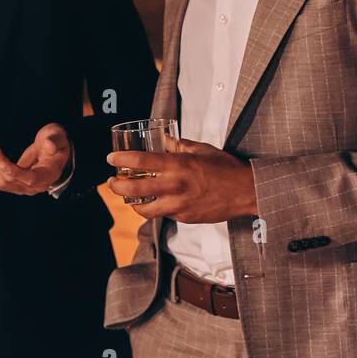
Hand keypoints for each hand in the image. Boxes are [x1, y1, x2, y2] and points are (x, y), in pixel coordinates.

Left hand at [0, 124, 71, 195]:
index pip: (28, 179)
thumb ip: (54, 141)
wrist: (55, 149)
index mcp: (49, 175)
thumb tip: (49, 146)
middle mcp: (36, 186)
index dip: (9, 168)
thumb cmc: (56, 142)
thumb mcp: (58, 137)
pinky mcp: (16, 184)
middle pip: (10, 180)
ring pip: (1, 183)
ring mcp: (25, 187)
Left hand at [106, 138, 256, 221]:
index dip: (121, 159)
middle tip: (112, 182)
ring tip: (128, 197)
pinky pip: (163, 214)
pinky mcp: (184, 218)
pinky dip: (155, 208)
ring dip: (132, 203)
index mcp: (178, 165)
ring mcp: (179, 205)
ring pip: (144, 209)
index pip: (140, 161)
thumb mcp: (202, 149)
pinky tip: (154, 202)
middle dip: (117, 186)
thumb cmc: (225, 168)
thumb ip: (179, 145)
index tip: (111, 159)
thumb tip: (165, 140)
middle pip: (134, 188)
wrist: (245, 192)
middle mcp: (175, 186)